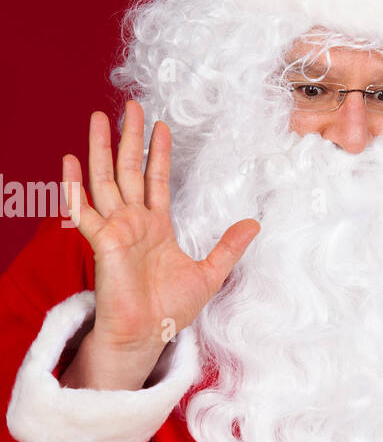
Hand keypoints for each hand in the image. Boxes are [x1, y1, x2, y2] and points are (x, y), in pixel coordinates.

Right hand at [61, 101, 259, 381]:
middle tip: (131, 106)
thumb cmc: (171, 310)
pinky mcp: (100, 243)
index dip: (158, 152)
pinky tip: (69, 160)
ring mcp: (114, 230)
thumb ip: (229, 247)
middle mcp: (133, 223)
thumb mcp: (210, 273)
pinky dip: (74, 186)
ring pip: (105, 180)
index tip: (161, 125)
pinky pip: (83, 210)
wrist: (149, 335)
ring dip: (101, 149)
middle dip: (130, 137)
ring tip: (98, 119)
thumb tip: (254, 224)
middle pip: (129, 170)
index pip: (156, 180)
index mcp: (156, 227)